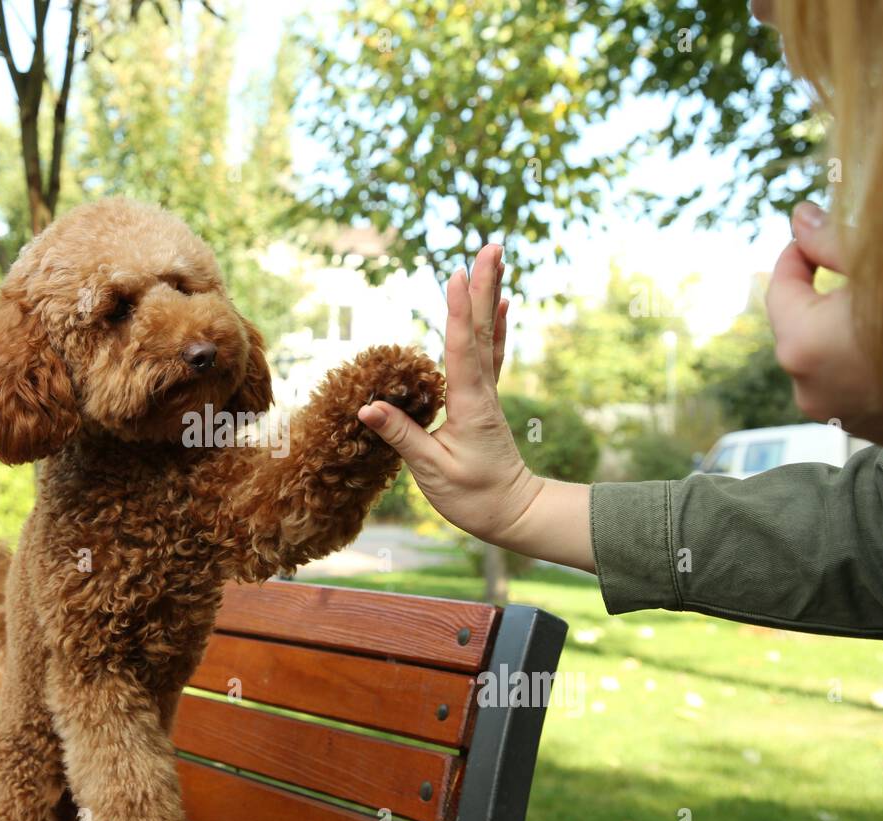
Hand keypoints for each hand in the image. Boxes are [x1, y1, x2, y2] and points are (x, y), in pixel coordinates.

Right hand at [357, 245, 535, 543]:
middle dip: (484, 286)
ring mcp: (488, 392)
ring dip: (491, 295)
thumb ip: (402, 436)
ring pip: (490, 335)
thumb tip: (367, 408)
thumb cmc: (474, 497)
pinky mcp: (486, 399)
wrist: (514, 513)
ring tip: (496, 260)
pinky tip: (503, 304)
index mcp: (470, 404)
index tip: (456, 275)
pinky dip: (496, 325)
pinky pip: (493, 353)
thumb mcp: (432, 472)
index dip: (458, 312)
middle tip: (491, 246)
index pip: (462, 350)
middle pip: (482, 330)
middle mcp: (483, 391)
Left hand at [769, 202, 882, 442]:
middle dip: (822, 291)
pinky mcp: (859, 426)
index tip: (814, 237)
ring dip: (844, 325)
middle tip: (851, 266)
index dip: (799, 256)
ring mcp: (832, 412)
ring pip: (825, 351)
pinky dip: (861, 355)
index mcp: (803, 343)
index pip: (781, 287)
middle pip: (800, 323)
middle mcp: (807, 386)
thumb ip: (836, 242)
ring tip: (875, 305)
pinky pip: (848, 379)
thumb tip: (802, 218)